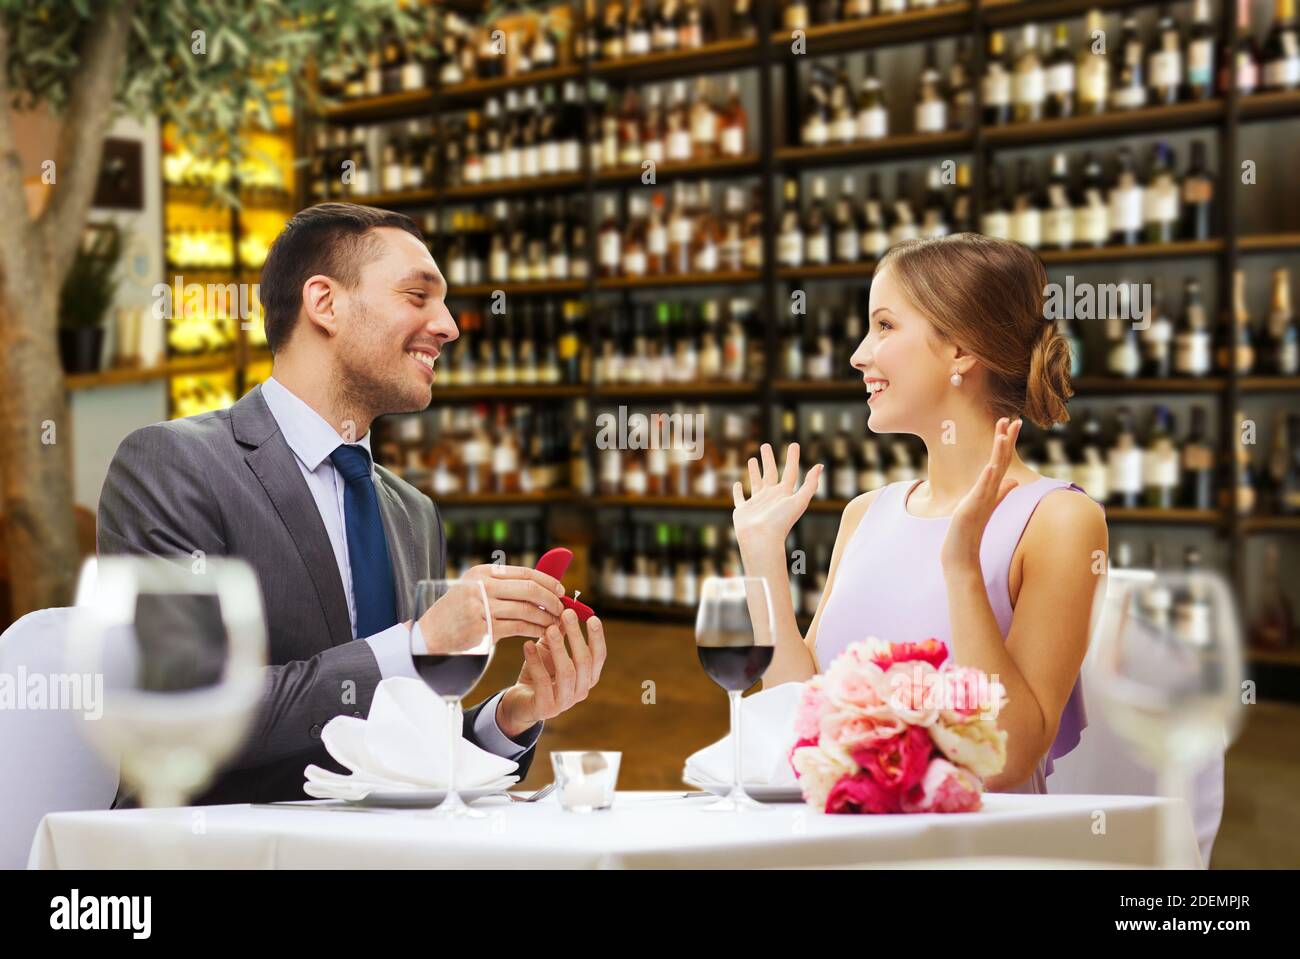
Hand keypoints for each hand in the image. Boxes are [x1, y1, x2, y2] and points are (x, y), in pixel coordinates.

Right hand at [418, 564, 565, 652]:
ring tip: (556, 623)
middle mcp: (482, 586)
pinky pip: (518, 627)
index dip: (548, 581)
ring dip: (546, 617)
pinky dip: (535, 630)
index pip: (524, 572)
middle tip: (562, 608)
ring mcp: (482, 607)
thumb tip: (543, 586)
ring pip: (527, 610)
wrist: (431, 635)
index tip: (561, 590)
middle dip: (551, 599)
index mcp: (483, 573)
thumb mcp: (476, 590)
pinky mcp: (484, 628)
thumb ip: (504, 586)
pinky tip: (543, 633)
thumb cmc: (459, 613)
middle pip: (529, 589)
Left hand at [498, 610, 606, 737]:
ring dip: (559, 648)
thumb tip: (566, 607)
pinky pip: (543, 682)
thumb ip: (560, 632)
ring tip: (549, 629)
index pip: (598, 656)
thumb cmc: (540, 673)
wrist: (520, 702)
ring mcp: (565, 702)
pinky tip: (527, 645)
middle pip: (584, 662)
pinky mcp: (546, 708)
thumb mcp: (551, 650)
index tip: (592, 617)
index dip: (597, 637)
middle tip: (567, 614)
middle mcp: (581, 691)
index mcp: (588, 677)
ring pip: (567, 673)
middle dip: (577, 636)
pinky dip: (535, 662)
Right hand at [731, 442, 822, 551]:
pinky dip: (737, 491)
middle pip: (771, 474)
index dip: (793, 458)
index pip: (791, 472)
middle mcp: (771, 497)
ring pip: (756, 483)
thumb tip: (820, 466)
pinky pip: (740, 498)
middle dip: (768, 459)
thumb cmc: (781, 522)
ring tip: (752, 458)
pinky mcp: (743, 511)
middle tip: (765, 445)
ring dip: (755, 471)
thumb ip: (810, 484)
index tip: (794, 444)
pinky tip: (737, 483)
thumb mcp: (799, 500)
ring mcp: (757, 503)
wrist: (762, 540)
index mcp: (785, 494)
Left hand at [940, 417, 1022, 572]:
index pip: (1003, 460)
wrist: (961, 553)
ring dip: (999, 454)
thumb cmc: (970, 530)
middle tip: (1013, 420)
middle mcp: (990, 493)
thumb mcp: (985, 506)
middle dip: (1006, 440)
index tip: (1011, 422)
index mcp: (992, 489)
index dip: (1007, 442)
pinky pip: (982, 491)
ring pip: (994, 473)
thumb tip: (1013, 481)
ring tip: (1002, 436)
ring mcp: (982, 501)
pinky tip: (990, 466)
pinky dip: (988, 478)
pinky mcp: (973, 509)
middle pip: (1002, 462)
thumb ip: (1000, 492)